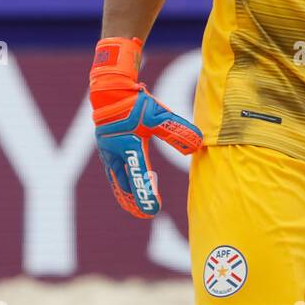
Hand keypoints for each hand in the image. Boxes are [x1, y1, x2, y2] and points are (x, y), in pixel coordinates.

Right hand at [89, 37, 202, 217]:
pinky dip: (121, 183)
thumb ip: (177, 131)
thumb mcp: (159, 116)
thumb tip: (197, 144)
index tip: (154, 210)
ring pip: (117, 180)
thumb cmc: (136, 103)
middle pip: (124, 184)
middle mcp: (114, 153)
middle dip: (135, 200)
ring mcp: (108, 152)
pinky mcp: (107, 149)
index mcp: (128, 146)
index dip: (146, 194)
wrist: (111, 90)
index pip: (138, 176)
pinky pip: (114, 172)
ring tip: (134, 207)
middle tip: (147, 214)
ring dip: (127, 194)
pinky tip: (127, 186)